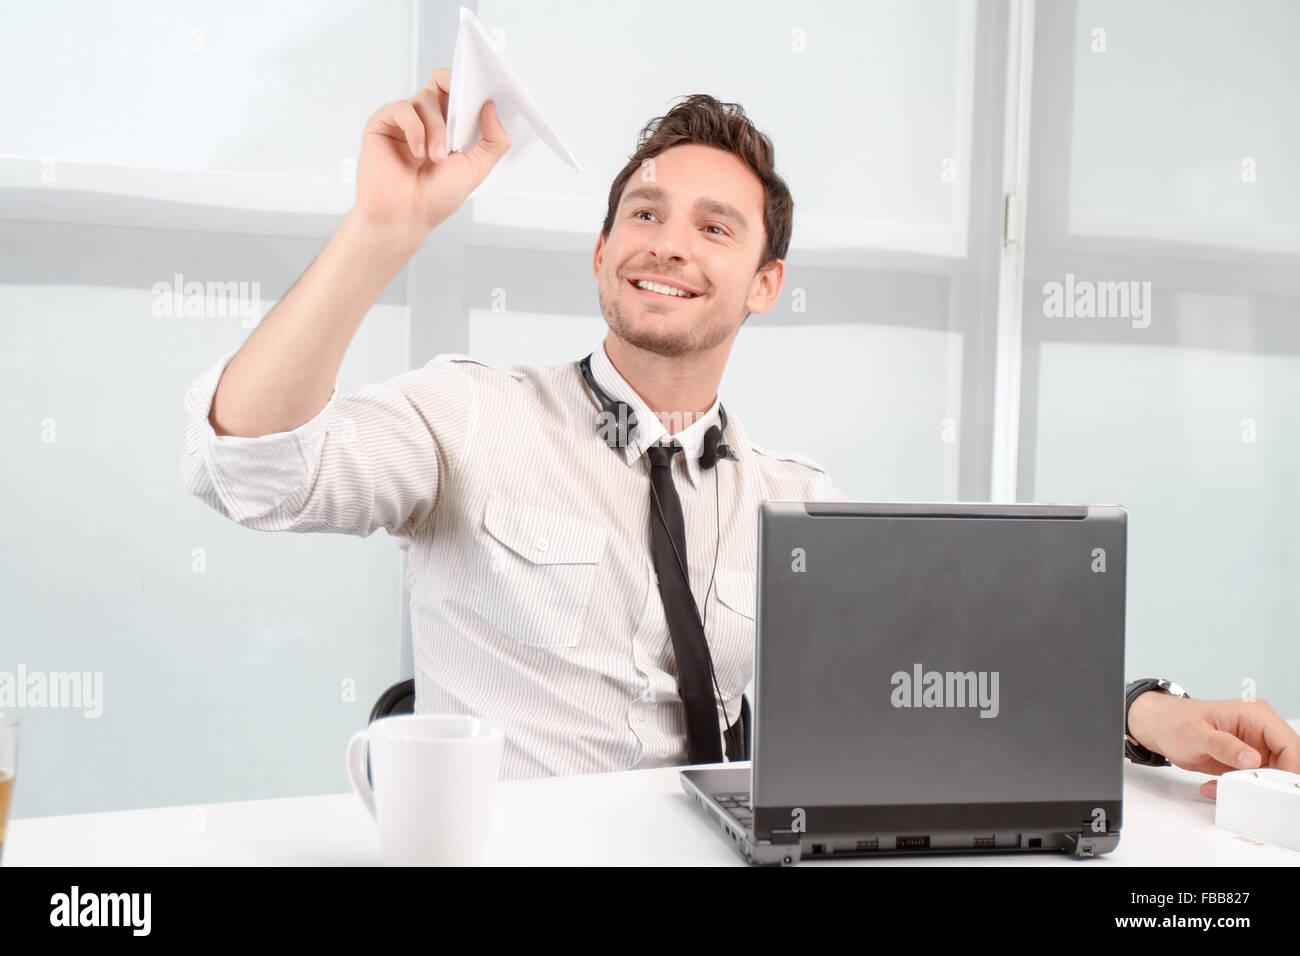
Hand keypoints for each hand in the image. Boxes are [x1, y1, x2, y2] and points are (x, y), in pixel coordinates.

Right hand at [352, 66, 510, 241]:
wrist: (404, 217)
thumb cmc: (435, 198)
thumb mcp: (476, 169)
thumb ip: (493, 141)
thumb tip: (491, 107)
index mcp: (450, 126)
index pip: (461, 92)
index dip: (474, 86)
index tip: (488, 89)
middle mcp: (427, 119)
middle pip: (442, 81)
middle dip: (457, 89)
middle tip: (464, 110)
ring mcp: (405, 120)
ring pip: (426, 97)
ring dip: (437, 128)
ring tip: (436, 158)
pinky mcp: (383, 122)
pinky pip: (403, 109)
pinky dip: (415, 129)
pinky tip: (418, 152)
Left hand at [1127, 691, 1299, 798]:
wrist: (1159, 727)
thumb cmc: (1175, 721)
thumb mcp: (1196, 734)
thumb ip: (1223, 746)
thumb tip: (1252, 758)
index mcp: (1256, 715)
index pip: (1290, 745)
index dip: (1290, 768)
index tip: (1275, 787)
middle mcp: (1261, 731)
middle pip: (1287, 763)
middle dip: (1268, 781)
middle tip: (1245, 789)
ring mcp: (1256, 748)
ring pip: (1271, 776)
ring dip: (1249, 787)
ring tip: (1220, 785)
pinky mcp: (1246, 762)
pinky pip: (1253, 782)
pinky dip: (1236, 789)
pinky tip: (1214, 785)